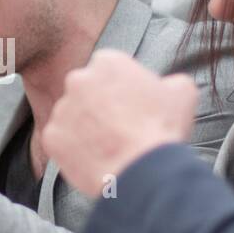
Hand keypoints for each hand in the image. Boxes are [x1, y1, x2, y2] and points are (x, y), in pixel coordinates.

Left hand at [43, 50, 197, 195]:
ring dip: (85, 127)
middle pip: (87, 90)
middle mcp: (79, 80)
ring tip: (107, 145)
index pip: (109, 69)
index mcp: (108, 62)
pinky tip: (94, 157)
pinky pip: (61, 140)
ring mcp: (62, 108)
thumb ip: (170, 81)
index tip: (128, 104)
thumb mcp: (182, 93)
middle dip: (98, 104)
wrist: (142, 170)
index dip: (120, 88)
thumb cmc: (161, 130)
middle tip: (117, 125)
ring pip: (72, 115)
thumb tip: (169, 86)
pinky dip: (73, 148)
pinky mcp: (51, 136)